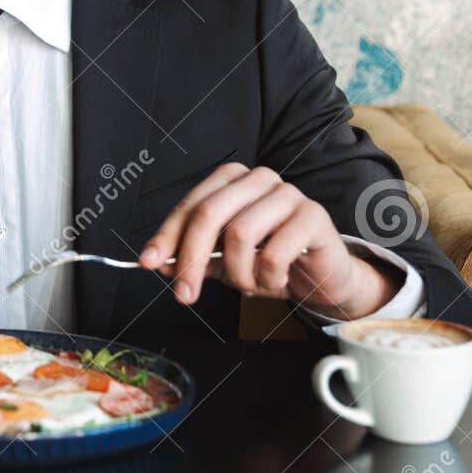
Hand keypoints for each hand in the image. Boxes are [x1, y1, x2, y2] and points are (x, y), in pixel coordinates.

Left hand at [136, 163, 395, 319]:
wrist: (323, 277)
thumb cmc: (271, 261)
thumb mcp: (224, 261)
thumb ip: (194, 257)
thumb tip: (157, 261)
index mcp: (233, 180)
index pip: (190, 205)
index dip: (167, 236)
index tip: (148, 263)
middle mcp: (259, 179)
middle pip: (210, 214)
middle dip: (191, 259)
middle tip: (185, 294)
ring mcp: (288, 194)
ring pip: (240, 234)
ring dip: (238, 273)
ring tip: (250, 285)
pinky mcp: (313, 216)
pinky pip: (274, 253)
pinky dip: (267, 279)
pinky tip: (275, 281)